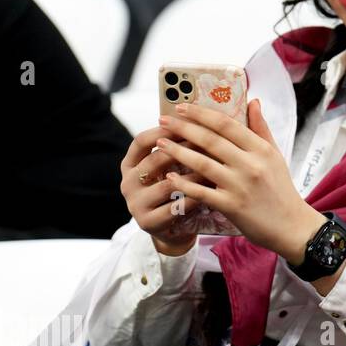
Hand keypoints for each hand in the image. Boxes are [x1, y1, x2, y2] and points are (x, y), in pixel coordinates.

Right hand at [120, 126, 200, 256]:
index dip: (163, 130)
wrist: (174, 228)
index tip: (186, 121)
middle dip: (184, 149)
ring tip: (217, 166)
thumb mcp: (174, 167)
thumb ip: (181, 146)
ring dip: (194, 174)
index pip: (141, 141)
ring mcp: (135, 204)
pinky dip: (196, 197)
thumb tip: (204, 117)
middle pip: (155, 159)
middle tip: (211, 143)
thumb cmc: (178, 190)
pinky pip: (176, 207)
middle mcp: (127, 182)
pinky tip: (212, 191)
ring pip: (168, 183)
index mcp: (131, 164)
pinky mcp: (148, 222)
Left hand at [156, 99, 325, 263]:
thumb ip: (261, 128)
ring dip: (178, 152)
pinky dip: (183, 184)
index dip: (201, 113)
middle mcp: (251, 165)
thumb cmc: (281, 188)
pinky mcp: (231, 206)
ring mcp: (240, 186)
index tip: (182, 107)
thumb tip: (253, 101)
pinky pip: (201, 192)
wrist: (291, 226)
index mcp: (261, 149)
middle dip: (183, 128)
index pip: (227, 124)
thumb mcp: (275, 155)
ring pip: (202, 163)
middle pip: (211, 140)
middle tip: (163, 120)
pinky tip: (170, 177)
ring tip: (160, 144)